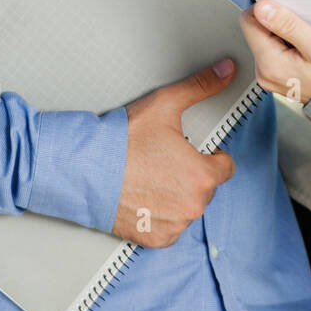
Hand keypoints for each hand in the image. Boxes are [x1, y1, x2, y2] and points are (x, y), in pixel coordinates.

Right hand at [111, 60, 237, 246]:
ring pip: (187, 207)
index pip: (225, 166)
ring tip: (150, 176)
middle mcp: (192, 205)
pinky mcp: (157, 240)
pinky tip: (143, 196)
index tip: (191, 150)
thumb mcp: (165, 104)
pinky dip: (160, 215)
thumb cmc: (121, 142)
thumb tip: (226, 71)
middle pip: (205, 187)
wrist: (85, 170)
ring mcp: (175, 225)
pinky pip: (170, 227)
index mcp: (202, 175)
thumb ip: (201, 86)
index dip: (209, 155)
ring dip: (176, 195)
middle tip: (164, 160)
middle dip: (190, 174)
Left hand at [239, 1, 310, 105]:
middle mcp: (263, 71)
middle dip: (276, 22)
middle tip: (302, 30)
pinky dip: (287, 42)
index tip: (288, 14)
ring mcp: (268, 74)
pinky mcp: (275, 73)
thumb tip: (261, 8)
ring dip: (283, 32)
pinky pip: (273, 49)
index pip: (249, 22)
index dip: (267, 10)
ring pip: (265, 37)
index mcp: (269, 63)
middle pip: (256, 29)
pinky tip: (304, 48)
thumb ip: (287, 25)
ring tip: (305, 41)